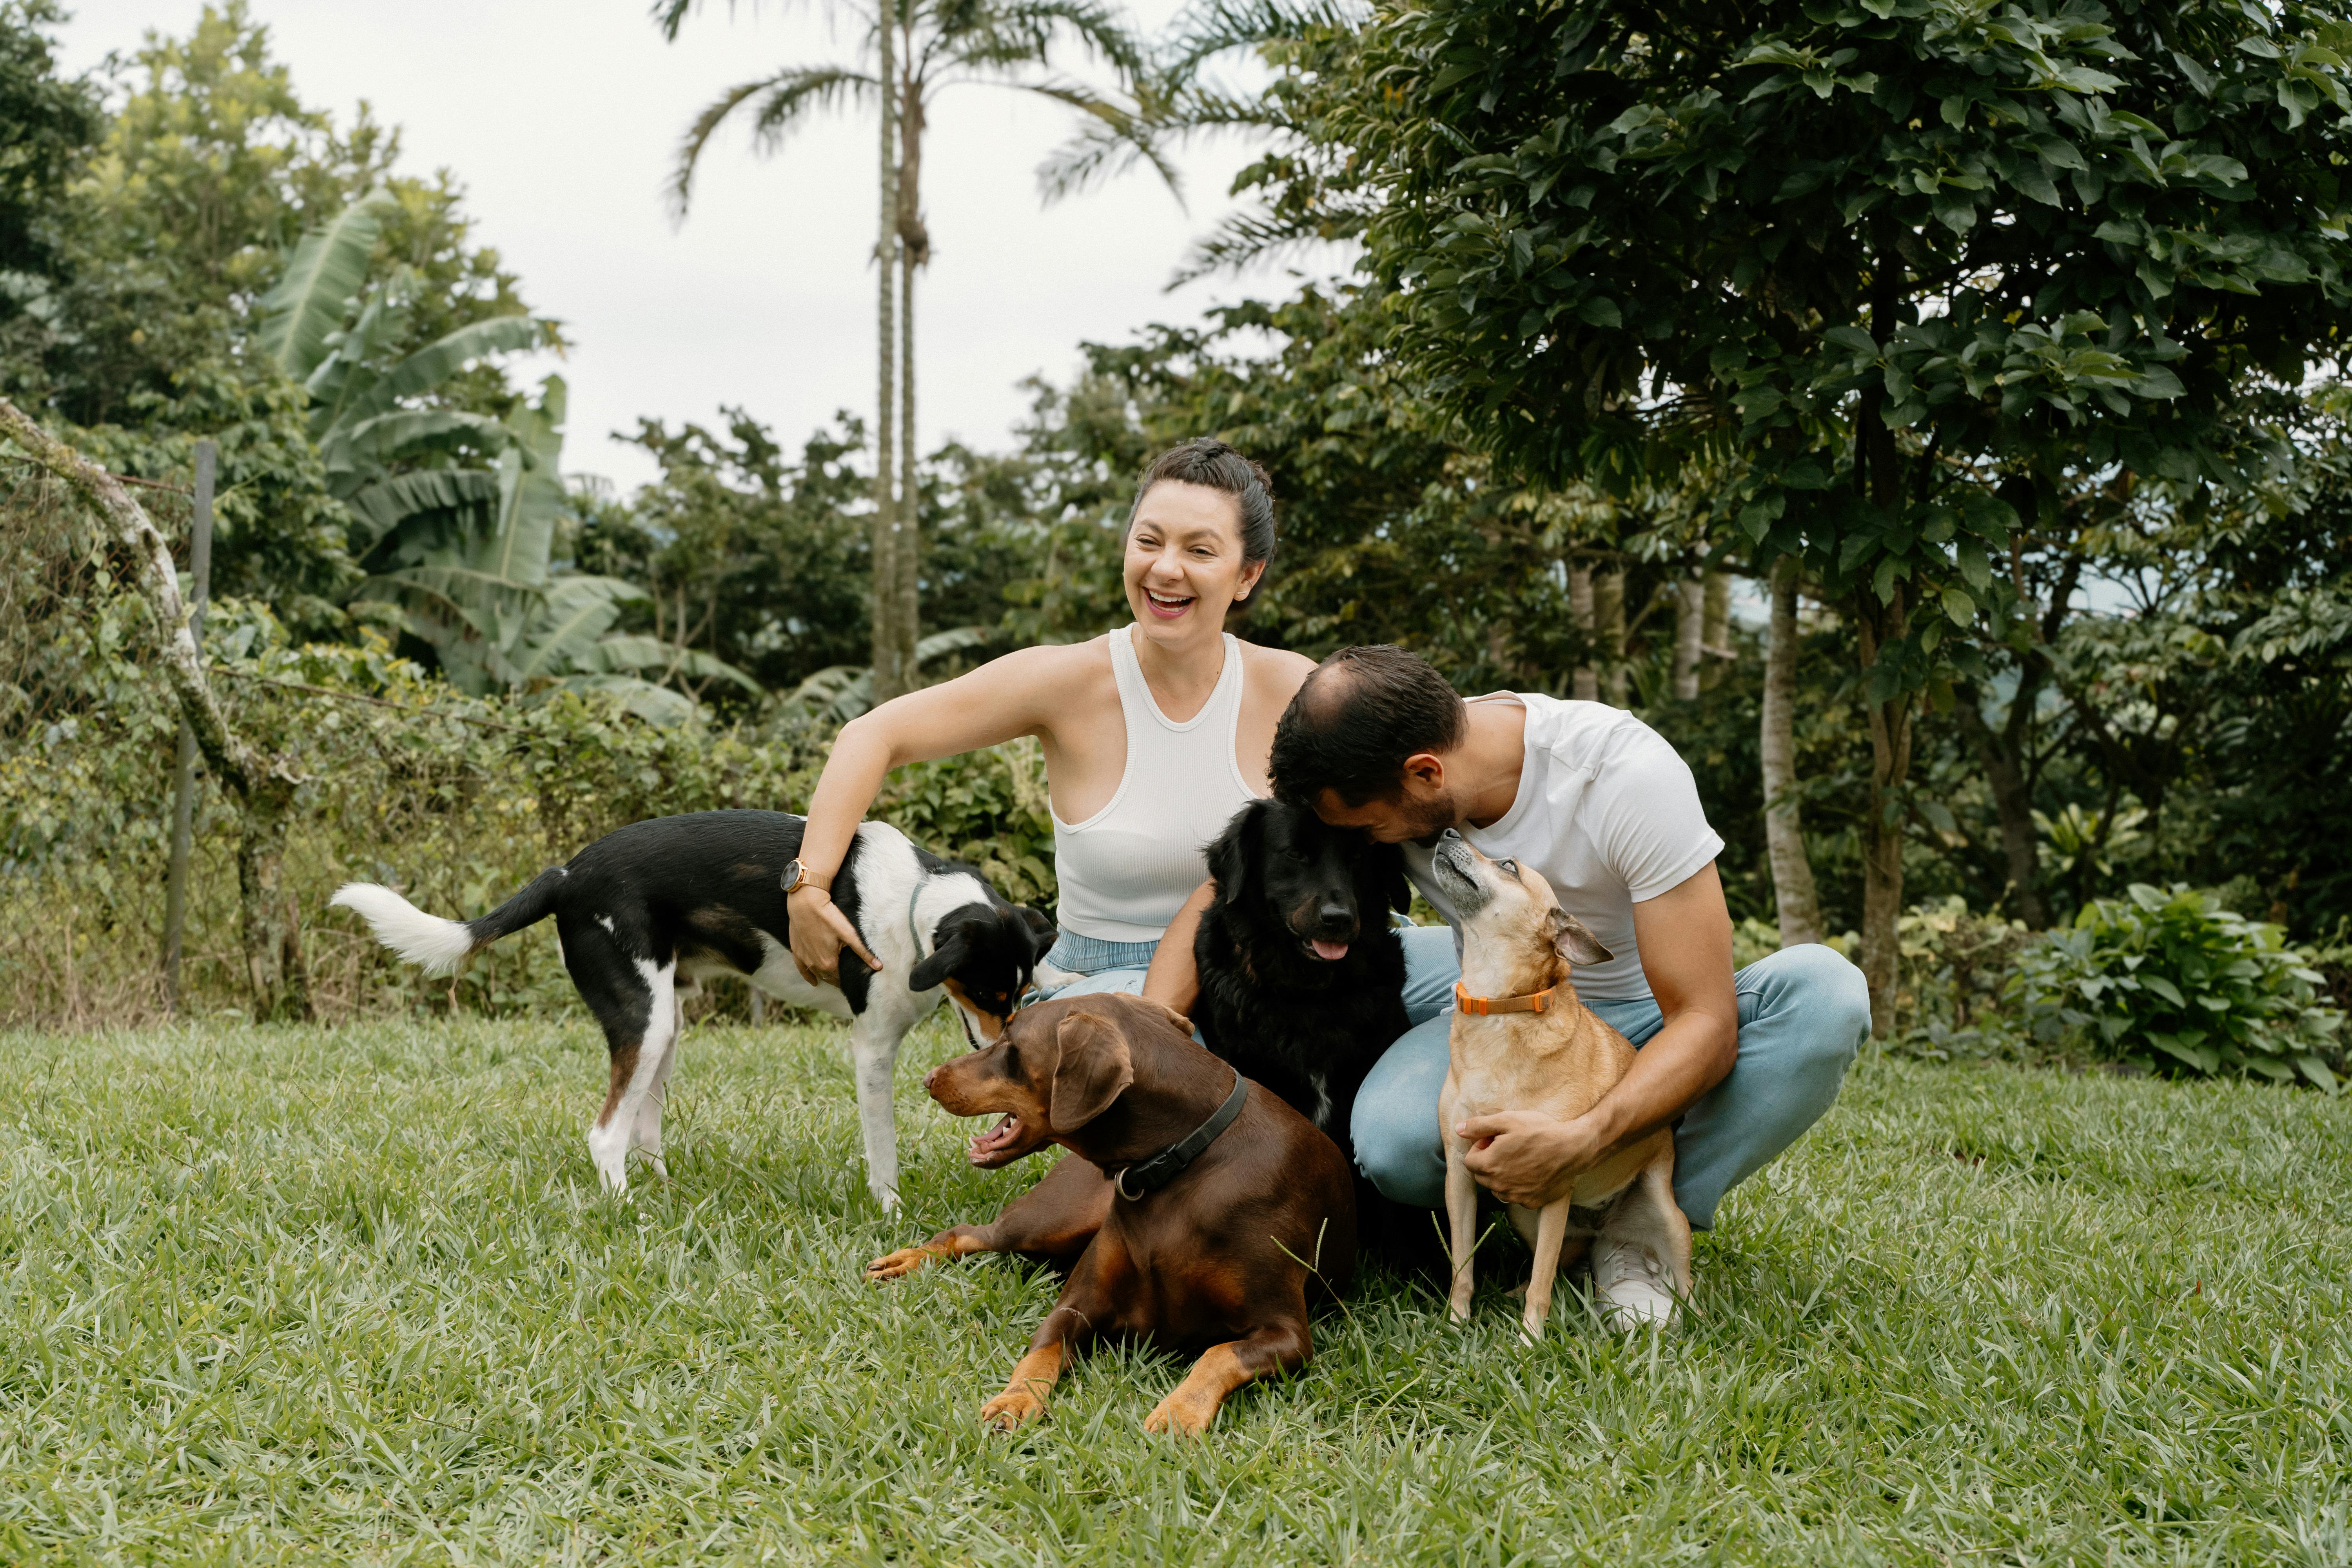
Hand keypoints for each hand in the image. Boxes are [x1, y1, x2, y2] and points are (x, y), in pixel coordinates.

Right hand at [787, 886, 879, 985]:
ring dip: (825, 977)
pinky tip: (814, 982)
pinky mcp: (796, 951)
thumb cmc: (829, 917)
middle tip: (846, 980)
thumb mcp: (849, 934)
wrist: (805, 904)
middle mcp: (815, 965)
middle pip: (829, 978)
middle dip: (838, 980)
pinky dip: (808, 976)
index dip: (848, 981)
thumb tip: (879, 967)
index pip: (840, 979)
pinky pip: (801, 970)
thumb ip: (863, 952)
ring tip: (834, 980)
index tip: (854, 981)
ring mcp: (804, 959)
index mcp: (829, 963)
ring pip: (816, 974)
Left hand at [1456, 1110, 1603, 1208]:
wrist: (1573, 1148)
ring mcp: (1516, 1196)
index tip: (1495, 1140)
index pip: (1469, 1162)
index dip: (1480, 1148)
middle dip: (1489, 1162)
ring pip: (1498, 1188)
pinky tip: (1533, 1171)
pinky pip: (1517, 1196)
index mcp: (1489, 1165)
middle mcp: (1500, 1186)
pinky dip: (1520, 1186)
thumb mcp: (1507, 1120)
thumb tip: (1458, 1129)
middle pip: (1482, 1176)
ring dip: (1503, 1176)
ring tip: (1521, 1159)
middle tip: (1508, 1147)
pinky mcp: (1532, 1202)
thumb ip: (1479, 1126)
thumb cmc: (1540, 1131)